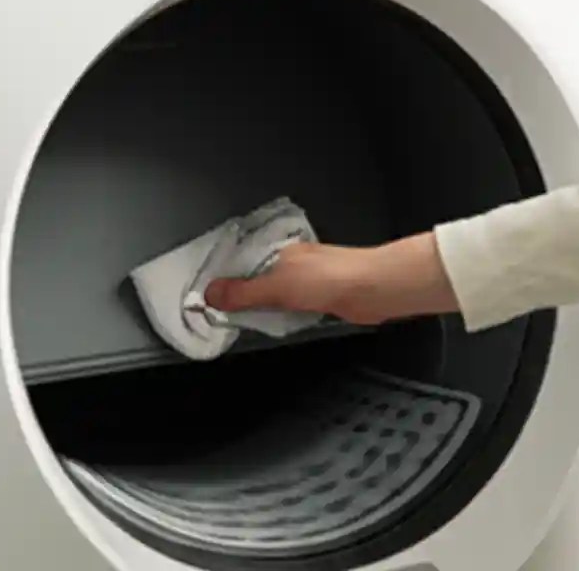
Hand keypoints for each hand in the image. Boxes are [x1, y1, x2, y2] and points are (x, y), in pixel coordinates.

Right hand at [204, 233, 459, 324]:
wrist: (374, 289)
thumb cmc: (331, 279)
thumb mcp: (277, 287)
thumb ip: (244, 292)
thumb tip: (209, 294)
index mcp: (279, 253)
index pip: (241, 264)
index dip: (224, 281)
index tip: (204, 300)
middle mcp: (293, 263)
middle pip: (258, 279)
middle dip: (241, 295)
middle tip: (219, 315)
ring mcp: (309, 280)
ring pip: (276, 295)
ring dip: (263, 307)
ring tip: (243, 322)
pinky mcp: (323, 297)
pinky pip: (293, 307)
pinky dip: (283, 315)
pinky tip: (277, 325)